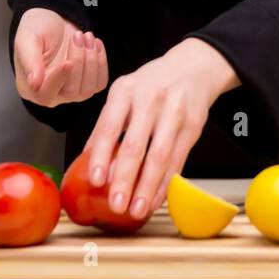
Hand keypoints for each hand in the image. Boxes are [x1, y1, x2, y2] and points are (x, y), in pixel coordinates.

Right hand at [14, 8, 107, 106]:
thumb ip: (30, 60)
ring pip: (88, 89)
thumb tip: (34, 82)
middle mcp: (52, 93)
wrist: (54, 19)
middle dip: (78, 61)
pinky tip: (96, 44)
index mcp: (32, 86)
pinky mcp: (87, 82)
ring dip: (92, 61)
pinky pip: (100, 83)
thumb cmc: (37, 29)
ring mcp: (71, 90)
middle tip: (78, 35)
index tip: (67, 62)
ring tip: (87, 36)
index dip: (59, 79)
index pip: (46, 94)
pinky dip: (102, 62)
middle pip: (71, 92)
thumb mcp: (27, 39)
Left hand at [83, 38, 237, 221]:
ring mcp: (174, 112)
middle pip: (136, 145)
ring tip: (136, 210)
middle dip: (125, 179)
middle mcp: (150, 99)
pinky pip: (178, 160)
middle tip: (116, 205)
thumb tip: (86, 161)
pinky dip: (165, 183)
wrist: (192, 67)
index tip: (97, 180)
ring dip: (147, 187)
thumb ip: (107, 125)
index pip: (110, 126)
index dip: (103, 155)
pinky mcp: (192, 126)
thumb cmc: (151, 85)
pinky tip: (155, 199)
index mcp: (125, 90)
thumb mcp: (124, 93)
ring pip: (160, 156)